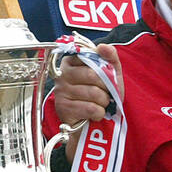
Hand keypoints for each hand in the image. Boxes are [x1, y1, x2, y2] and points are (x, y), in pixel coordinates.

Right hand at [51, 43, 121, 161]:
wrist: (94, 124)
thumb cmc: (101, 97)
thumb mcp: (110, 75)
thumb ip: (110, 58)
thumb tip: (103, 46)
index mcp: (71, 62)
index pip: (90, 57)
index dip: (104, 69)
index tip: (105, 77)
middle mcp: (62, 74)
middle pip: (93, 75)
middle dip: (106, 88)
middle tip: (105, 94)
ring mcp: (60, 91)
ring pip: (93, 93)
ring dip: (104, 102)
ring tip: (100, 105)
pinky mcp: (63, 108)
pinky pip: (90, 108)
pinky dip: (99, 113)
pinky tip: (95, 114)